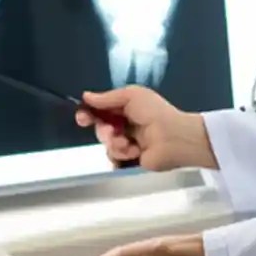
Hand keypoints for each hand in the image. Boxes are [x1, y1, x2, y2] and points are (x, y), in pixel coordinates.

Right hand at [74, 86, 216, 170]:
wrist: (173, 138)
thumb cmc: (155, 113)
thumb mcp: (131, 95)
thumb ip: (107, 98)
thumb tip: (86, 96)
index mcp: (126, 108)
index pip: (101, 111)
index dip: (89, 113)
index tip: (82, 117)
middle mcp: (126, 125)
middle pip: (101, 129)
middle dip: (104, 131)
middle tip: (113, 132)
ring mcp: (129, 143)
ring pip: (107, 145)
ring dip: (115, 144)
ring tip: (129, 144)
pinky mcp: (131, 160)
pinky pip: (115, 160)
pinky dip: (122, 156)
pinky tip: (134, 152)